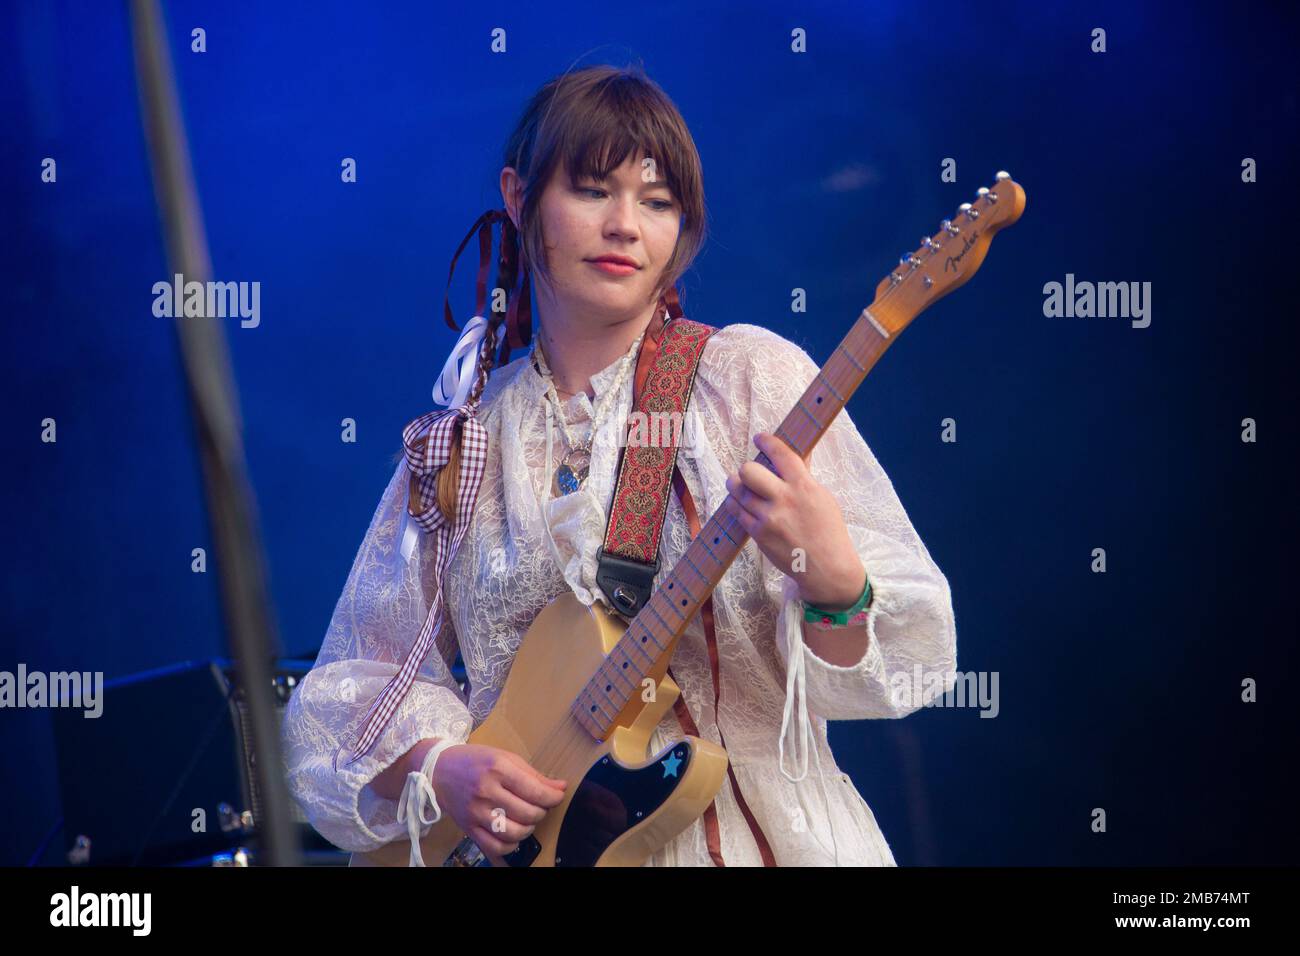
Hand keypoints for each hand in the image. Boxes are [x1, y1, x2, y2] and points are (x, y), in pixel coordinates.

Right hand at [431, 744, 567, 864]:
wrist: (438, 769)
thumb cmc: (475, 761)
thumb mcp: (505, 757)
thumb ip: (534, 774)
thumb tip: (560, 787)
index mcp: (498, 768)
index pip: (535, 791)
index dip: (553, 798)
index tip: (558, 796)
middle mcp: (486, 791)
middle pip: (528, 813)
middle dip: (542, 811)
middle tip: (540, 806)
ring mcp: (476, 812)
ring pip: (515, 833)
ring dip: (529, 829)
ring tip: (528, 819)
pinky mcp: (468, 828)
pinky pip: (495, 847)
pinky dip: (511, 845)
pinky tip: (514, 835)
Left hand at [724, 432, 865, 609]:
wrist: (827, 568)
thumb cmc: (829, 531)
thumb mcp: (823, 498)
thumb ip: (804, 476)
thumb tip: (795, 454)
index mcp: (804, 486)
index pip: (781, 454)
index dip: (767, 441)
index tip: (760, 438)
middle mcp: (784, 499)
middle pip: (749, 471)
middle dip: (747, 470)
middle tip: (750, 474)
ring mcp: (768, 518)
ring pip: (737, 491)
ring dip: (737, 486)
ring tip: (741, 487)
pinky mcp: (758, 534)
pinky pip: (736, 511)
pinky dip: (736, 505)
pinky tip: (741, 504)